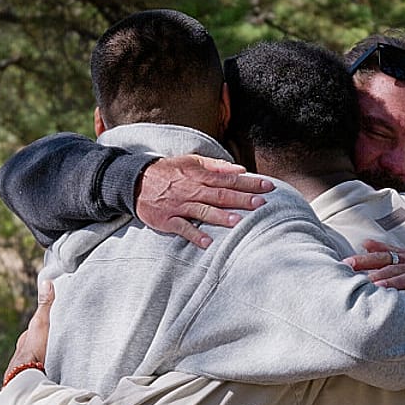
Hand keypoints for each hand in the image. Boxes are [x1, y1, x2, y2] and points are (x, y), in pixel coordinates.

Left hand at [6, 280, 54, 375]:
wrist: (27, 377)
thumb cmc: (34, 349)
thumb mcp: (42, 323)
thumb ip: (45, 305)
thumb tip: (46, 282)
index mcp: (26, 338)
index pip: (36, 328)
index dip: (46, 325)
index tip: (56, 323)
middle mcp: (24, 352)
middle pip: (37, 344)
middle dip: (47, 343)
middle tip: (60, 342)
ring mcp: (27, 366)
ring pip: (39, 358)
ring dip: (47, 358)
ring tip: (59, 358)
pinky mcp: (33, 378)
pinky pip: (42, 371)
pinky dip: (48, 369)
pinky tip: (55, 372)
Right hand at [135, 155, 272, 247]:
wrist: (136, 181)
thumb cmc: (169, 172)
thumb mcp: (191, 161)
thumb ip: (215, 166)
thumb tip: (239, 170)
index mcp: (200, 176)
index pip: (229, 179)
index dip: (249, 183)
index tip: (268, 187)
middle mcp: (192, 190)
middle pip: (220, 195)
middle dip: (241, 199)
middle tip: (260, 203)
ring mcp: (179, 205)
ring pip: (203, 211)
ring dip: (220, 217)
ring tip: (237, 222)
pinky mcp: (167, 219)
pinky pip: (182, 228)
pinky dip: (194, 235)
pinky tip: (206, 242)